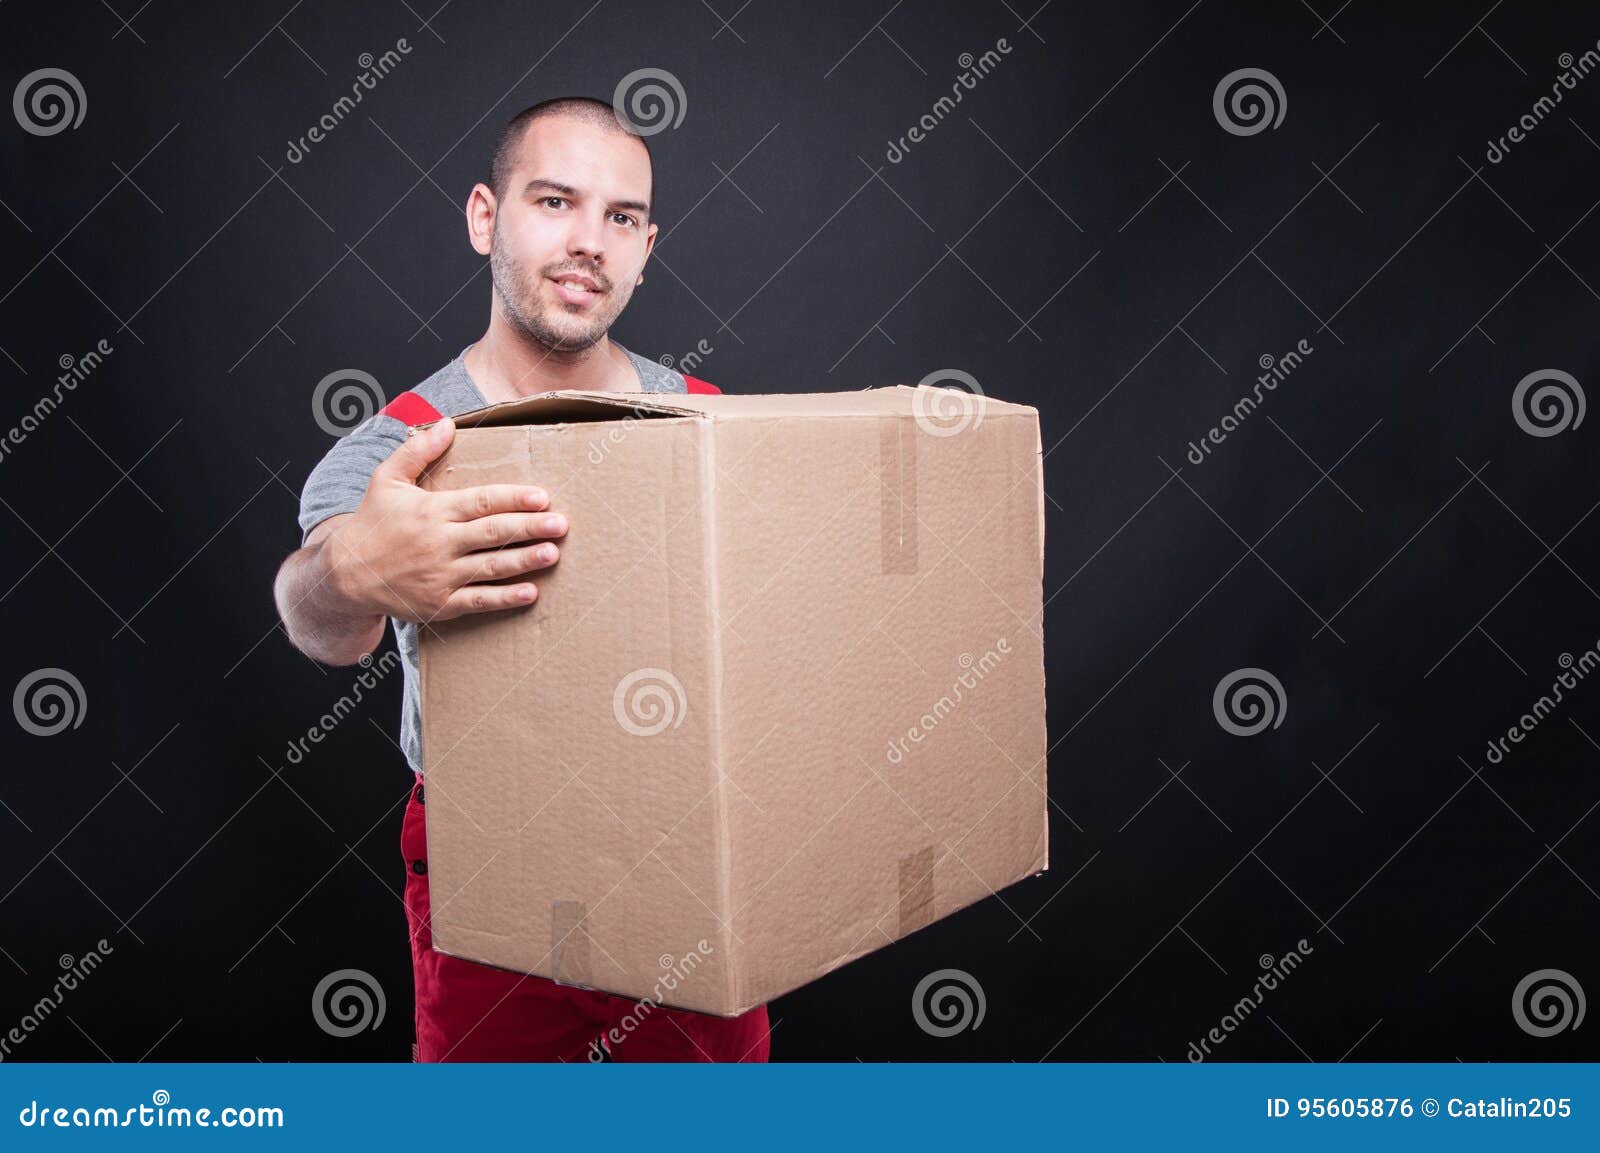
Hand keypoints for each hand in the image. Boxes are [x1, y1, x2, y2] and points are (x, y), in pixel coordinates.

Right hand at [322, 417, 566, 622]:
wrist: (345, 575)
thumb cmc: (372, 523)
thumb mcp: (386, 479)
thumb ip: (417, 451)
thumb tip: (446, 422)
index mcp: (432, 511)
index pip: (481, 502)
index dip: (514, 499)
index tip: (542, 496)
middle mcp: (439, 543)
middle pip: (493, 533)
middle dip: (530, 528)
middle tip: (561, 524)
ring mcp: (440, 576)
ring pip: (491, 567)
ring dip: (525, 560)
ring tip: (553, 554)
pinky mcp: (440, 604)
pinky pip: (478, 601)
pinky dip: (505, 598)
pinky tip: (531, 592)